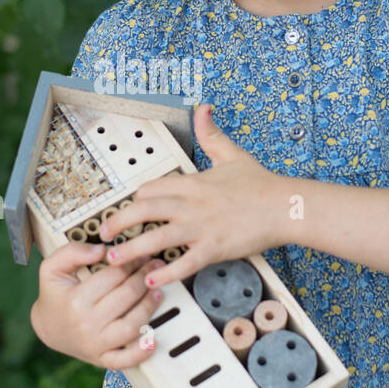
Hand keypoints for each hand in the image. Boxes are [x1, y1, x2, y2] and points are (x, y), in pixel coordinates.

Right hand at [33, 239, 165, 369]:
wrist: (47, 328)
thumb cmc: (54, 295)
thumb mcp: (51, 268)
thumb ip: (72, 252)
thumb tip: (101, 250)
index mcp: (76, 300)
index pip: (113, 276)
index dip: (131, 261)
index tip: (141, 254)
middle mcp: (87, 324)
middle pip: (126, 297)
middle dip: (144, 278)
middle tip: (155, 267)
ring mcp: (96, 344)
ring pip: (131, 326)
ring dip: (149, 307)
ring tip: (158, 292)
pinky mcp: (102, 359)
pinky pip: (125, 360)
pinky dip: (141, 353)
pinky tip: (153, 339)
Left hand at [96, 103, 283, 288]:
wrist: (286, 206)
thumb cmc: (262, 184)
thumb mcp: (232, 154)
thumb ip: (211, 134)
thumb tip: (203, 108)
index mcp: (193, 183)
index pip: (152, 189)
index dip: (136, 200)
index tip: (128, 209)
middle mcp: (192, 204)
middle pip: (146, 210)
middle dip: (119, 222)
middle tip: (102, 234)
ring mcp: (202, 227)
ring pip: (158, 237)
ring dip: (132, 249)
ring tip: (113, 260)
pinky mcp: (214, 248)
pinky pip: (185, 262)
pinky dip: (166, 271)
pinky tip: (152, 279)